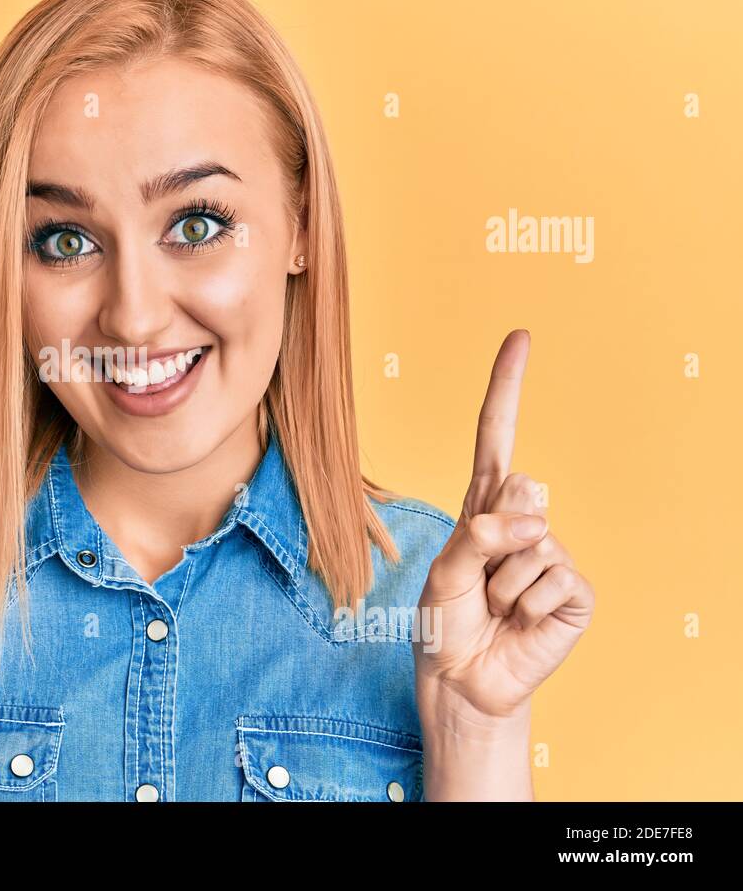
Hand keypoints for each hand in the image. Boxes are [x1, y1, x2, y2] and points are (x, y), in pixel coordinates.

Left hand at [415, 330, 595, 734]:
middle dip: (490, 535)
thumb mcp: (442, 571)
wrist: (461, 681)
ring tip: (493, 608)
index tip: (519, 337)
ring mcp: (553, 554)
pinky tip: (520, 622)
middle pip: (519, 486)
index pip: (498, 437)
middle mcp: (522, 522)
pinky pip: (551, 577)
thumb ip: (479, 535)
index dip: (507, 388)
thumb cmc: (444, 623)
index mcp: (483, 507)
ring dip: (498, 584)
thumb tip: (532, 520)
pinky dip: (524, 605)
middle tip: (479, 581)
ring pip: (531, 541)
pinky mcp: (575, 591)